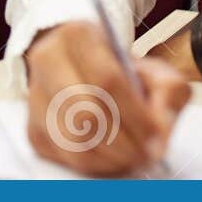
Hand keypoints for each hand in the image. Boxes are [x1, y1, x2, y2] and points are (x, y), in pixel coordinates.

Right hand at [23, 20, 190, 175]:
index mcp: (78, 35)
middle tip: (147, 155)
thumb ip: (168, 94)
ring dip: (109, 158)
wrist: (85, 66)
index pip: (106, 80)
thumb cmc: (122, 69)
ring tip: (131, 157)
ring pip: (71, 141)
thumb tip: (158, 135)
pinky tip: (112, 157)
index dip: (135, 116)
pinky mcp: (33, 128)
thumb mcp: (155, 68)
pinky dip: (94, 165)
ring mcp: (36, 96)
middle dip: (123, 143)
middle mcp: (48, 60)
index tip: (157, 140)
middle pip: (84, 113)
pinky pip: (64, 157)